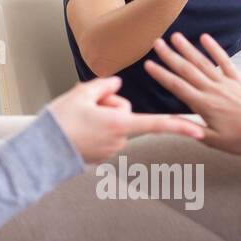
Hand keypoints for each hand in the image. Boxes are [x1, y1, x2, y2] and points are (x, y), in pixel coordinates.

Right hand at [46, 76, 204, 163]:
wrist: (41, 151)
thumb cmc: (60, 122)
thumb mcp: (82, 93)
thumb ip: (104, 85)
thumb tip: (116, 84)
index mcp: (120, 123)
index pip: (157, 123)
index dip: (180, 125)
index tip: (199, 131)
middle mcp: (119, 139)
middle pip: (125, 112)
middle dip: (110, 105)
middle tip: (86, 106)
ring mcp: (110, 149)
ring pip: (115, 123)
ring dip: (101, 117)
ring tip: (78, 120)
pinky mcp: (101, 156)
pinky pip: (105, 134)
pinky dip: (95, 128)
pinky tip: (77, 129)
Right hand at [143, 31, 240, 154]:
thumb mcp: (213, 141)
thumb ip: (192, 129)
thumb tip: (173, 123)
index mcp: (203, 105)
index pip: (177, 87)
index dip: (161, 75)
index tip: (149, 65)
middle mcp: (212, 90)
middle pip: (187, 69)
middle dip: (170, 55)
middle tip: (157, 43)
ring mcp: (225, 82)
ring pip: (203, 62)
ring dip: (188, 48)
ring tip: (175, 36)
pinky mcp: (237, 79)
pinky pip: (224, 61)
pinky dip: (214, 48)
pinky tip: (205, 38)